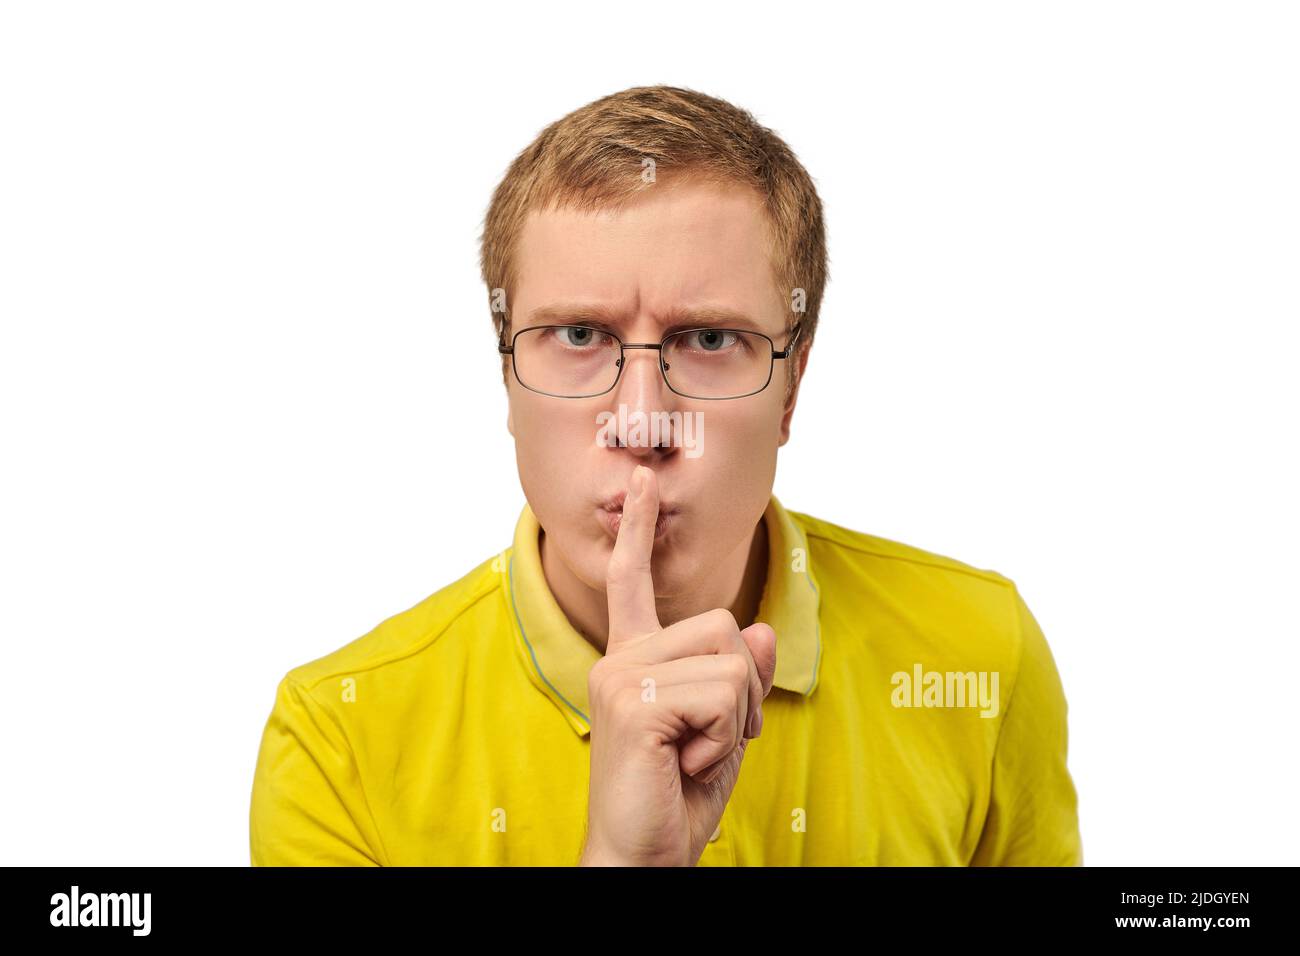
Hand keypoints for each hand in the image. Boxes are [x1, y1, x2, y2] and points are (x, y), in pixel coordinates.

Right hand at [579, 464, 777, 865]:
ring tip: (692, 756)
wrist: (643, 857)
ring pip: (731, 662)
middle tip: (706, 742)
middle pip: (724, 628)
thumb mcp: (725, 730)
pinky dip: (724, 741)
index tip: (643, 483)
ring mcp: (621, 675)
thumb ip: (739, 678)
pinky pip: (723, 694)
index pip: (634, 583)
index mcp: (634, 658)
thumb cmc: (677, 797)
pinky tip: (685, 764)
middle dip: (741, 693)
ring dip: (734, 722)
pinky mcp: (633, 702)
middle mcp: (620, 657)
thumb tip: (761, 631)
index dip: (640, 532)